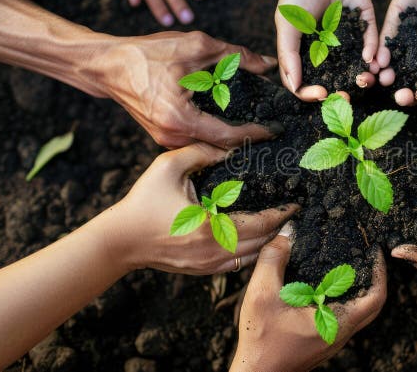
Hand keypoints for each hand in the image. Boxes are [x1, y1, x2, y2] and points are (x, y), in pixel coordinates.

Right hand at [93, 31, 279, 148]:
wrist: (106, 65)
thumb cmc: (147, 53)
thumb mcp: (196, 46)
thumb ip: (236, 55)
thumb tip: (267, 64)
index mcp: (181, 120)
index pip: (228, 136)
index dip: (255, 134)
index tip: (276, 129)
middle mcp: (172, 137)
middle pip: (220, 145)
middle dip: (247, 137)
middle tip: (272, 129)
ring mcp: (165, 140)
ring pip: (207, 144)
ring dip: (230, 136)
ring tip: (256, 125)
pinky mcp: (162, 135)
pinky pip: (195, 138)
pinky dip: (213, 131)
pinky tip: (229, 120)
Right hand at [103, 143, 299, 273]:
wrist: (120, 241)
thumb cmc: (143, 202)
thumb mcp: (168, 166)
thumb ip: (200, 151)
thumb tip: (229, 146)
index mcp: (211, 227)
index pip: (261, 223)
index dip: (282, 213)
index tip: (296, 203)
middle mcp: (214, 251)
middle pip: (263, 244)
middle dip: (281, 229)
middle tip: (293, 213)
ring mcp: (209, 265)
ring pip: (253, 258)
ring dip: (269, 242)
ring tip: (281, 225)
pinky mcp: (203, 271)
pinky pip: (238, 264)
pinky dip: (252, 252)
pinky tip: (258, 239)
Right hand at [232, 232, 386, 371]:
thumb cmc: (260, 339)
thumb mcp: (261, 293)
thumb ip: (273, 259)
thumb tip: (288, 232)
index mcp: (337, 322)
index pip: (376, 297)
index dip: (380, 271)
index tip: (374, 250)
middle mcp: (341, 332)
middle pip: (373, 304)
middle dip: (374, 277)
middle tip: (366, 254)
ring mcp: (333, 338)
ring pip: (359, 311)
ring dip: (359, 288)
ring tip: (348, 263)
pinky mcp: (323, 340)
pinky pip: (344, 315)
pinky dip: (343, 297)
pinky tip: (325, 283)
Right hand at [276, 0, 378, 100]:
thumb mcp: (287, 23)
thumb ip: (289, 54)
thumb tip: (294, 85)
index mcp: (306, 54)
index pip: (308, 82)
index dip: (313, 93)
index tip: (322, 94)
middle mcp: (329, 51)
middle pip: (336, 79)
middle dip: (343, 90)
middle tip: (348, 96)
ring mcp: (348, 39)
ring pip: (358, 65)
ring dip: (364, 76)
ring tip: (368, 79)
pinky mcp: (366, 25)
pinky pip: (372, 43)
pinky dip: (373, 52)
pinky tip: (371, 58)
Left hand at [377, 0, 416, 105]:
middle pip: (413, 79)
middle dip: (406, 92)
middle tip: (403, 97)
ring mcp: (410, 38)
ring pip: (396, 64)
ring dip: (389, 76)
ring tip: (386, 81)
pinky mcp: (395, 22)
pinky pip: (386, 41)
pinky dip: (381, 52)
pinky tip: (379, 61)